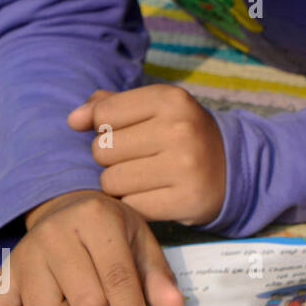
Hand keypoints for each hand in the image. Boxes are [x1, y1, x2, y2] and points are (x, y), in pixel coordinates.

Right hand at [0, 189, 184, 305]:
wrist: (67, 210)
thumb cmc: (110, 232)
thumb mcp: (141, 242)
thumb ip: (157, 277)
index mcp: (95, 218)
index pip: (116, 278)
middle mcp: (52, 234)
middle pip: (84, 303)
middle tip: (102, 290)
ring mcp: (20, 256)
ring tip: (76, 295)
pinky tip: (49, 305)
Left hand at [69, 85, 225, 225]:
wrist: (231, 169)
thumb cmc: (179, 136)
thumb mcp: (153, 109)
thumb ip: (109, 106)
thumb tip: (74, 120)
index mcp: (171, 99)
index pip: (103, 115)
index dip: (107, 129)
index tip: (131, 133)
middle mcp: (180, 128)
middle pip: (102, 150)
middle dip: (112, 159)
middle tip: (140, 160)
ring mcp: (185, 165)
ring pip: (111, 181)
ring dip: (121, 185)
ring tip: (146, 179)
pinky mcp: (187, 199)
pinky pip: (131, 206)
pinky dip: (137, 205)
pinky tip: (156, 196)